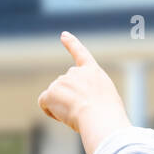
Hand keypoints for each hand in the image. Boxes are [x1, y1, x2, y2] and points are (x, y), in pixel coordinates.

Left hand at [37, 32, 129, 153]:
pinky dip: (50, 111)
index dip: (72, 44)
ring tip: (78, 115)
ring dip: (63, 108)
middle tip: (85, 112)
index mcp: (93, 72)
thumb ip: (92, 97)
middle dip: (70, 99)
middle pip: (66, 87)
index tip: (63, 35)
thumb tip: (77, 108)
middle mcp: (76, 73)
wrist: (100, 117)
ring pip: (56, 98)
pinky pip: (44, 104)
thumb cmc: (109, 116)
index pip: (81, 54)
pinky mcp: (51, 92)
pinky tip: (63, 116)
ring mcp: (62, 81)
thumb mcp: (107, 101)